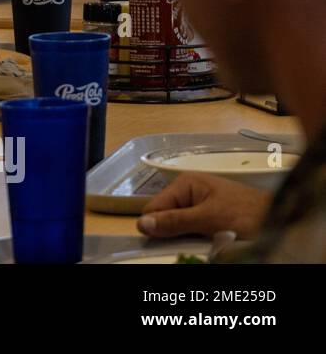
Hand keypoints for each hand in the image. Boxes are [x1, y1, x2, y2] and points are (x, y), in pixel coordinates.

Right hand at [137, 172, 271, 239]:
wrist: (283, 220)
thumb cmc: (248, 213)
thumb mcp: (209, 218)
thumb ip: (175, 221)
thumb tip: (142, 224)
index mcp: (185, 184)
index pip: (153, 208)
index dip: (157, 226)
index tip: (170, 241)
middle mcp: (189, 193)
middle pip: (165, 218)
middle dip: (174, 233)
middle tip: (194, 240)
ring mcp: (200, 207)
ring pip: (178, 228)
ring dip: (187, 239)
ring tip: (207, 241)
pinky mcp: (210, 219)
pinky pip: (192, 233)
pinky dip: (199, 241)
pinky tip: (212, 242)